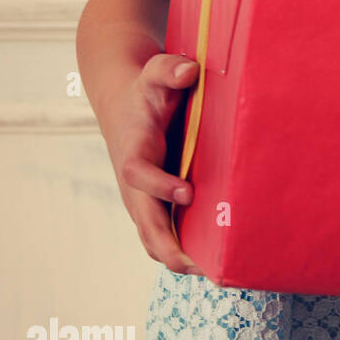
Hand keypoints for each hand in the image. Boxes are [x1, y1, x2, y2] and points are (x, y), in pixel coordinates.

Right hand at [103, 53, 203, 277]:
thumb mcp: (154, 71)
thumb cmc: (147, 88)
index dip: (159, 187)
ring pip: (152, 236)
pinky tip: (209, 259)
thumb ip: (168, 69)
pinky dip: (180, 249)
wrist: (126, 103)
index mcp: (133, 151)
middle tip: (199, 263)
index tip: (188, 194)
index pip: (138, 174)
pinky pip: (163, 232)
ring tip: (212, 271)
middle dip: (168, 244)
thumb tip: (188, 70)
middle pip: (143, 222)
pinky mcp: (154, 203)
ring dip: (176, 256)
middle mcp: (134, 183)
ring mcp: (142, 197)